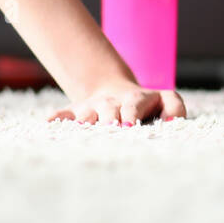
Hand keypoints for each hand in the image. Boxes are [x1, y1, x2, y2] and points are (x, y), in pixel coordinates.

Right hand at [49, 78, 186, 125]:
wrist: (115, 92)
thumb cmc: (147, 107)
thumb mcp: (166, 102)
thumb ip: (174, 108)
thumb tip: (172, 121)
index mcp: (138, 99)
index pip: (136, 104)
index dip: (132, 113)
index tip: (130, 126)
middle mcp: (115, 101)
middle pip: (110, 109)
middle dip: (111, 118)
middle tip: (110, 129)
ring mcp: (95, 105)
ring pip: (88, 112)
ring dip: (86, 120)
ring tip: (84, 130)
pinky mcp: (77, 111)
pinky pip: (64, 114)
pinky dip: (57, 119)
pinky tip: (49, 125)